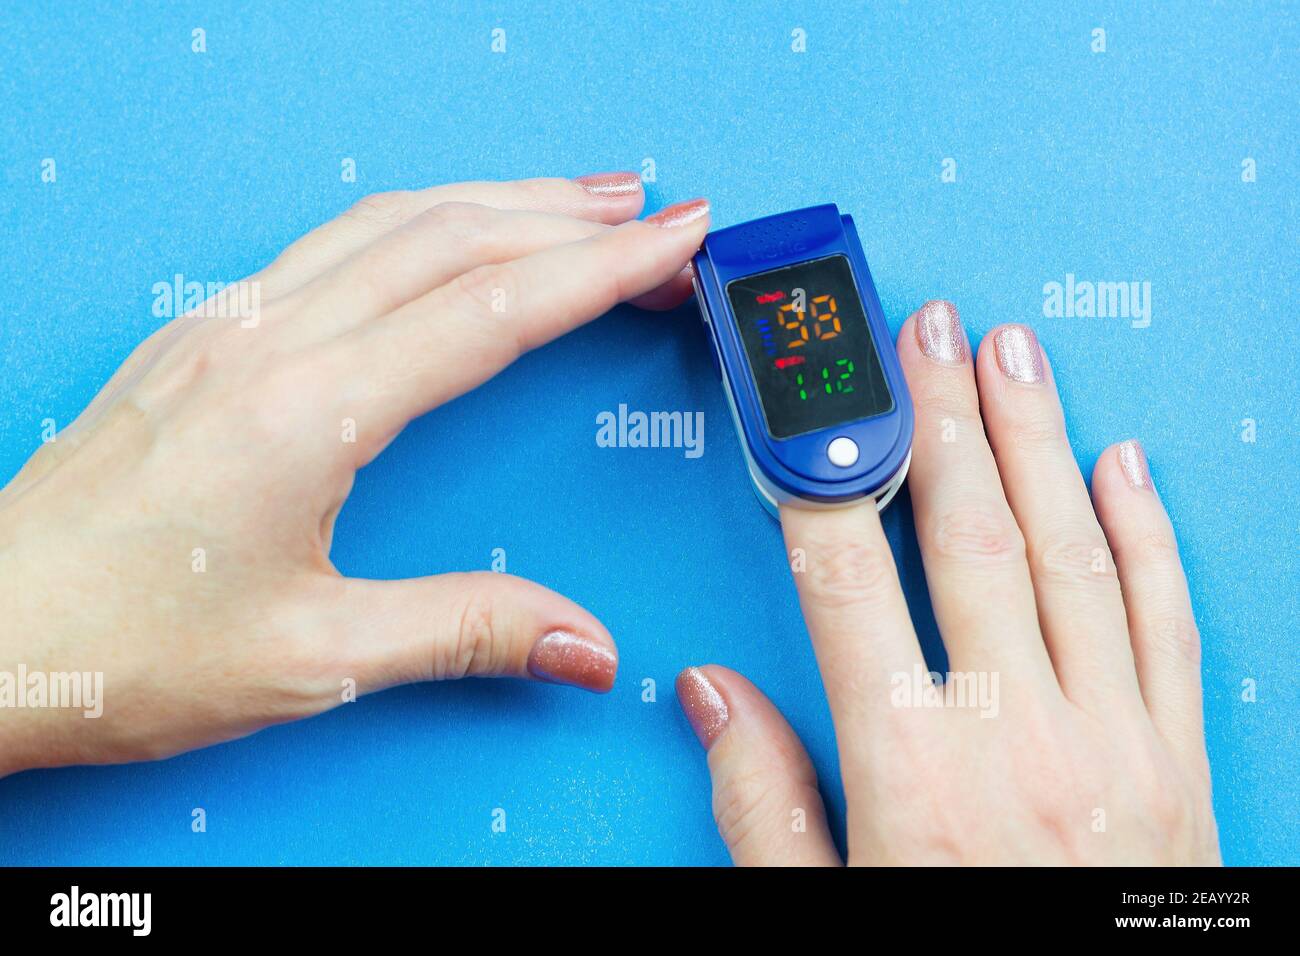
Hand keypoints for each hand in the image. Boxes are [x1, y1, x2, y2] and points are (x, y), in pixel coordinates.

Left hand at [0, 174, 709, 775]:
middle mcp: (266, 345)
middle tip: (656, 215)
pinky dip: (419, 221)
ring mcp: (227, 329)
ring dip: (495, 200)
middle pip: (449, 238)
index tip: (675, 240)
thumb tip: (584, 643)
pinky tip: (448, 231)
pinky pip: (331, 244)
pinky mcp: (202, 340)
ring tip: (579, 200)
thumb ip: (464, 634)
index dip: (600, 269)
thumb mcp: (313, 658)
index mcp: (306, 412)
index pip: (491, 309)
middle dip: (568, 218)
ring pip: (387, 223)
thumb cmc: (119, 649)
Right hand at [676, 301, 1219, 864]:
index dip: (819, 482)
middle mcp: (1018, 740)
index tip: (804, 410)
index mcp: (913, 776)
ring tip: (1014, 353)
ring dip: (1038, 441)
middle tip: (923, 330)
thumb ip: (759, 801)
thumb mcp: (820, 914)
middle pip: (968, 538)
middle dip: (939, 418)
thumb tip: (706, 693)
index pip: (847, 583)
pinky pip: (1169, 621)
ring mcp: (1114, 743)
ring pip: (1074, 554)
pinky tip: (1124, 463)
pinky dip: (1149, 533)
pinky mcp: (1181, 761)